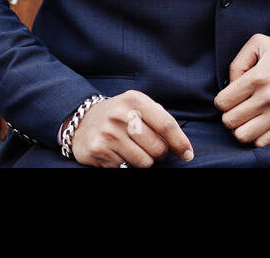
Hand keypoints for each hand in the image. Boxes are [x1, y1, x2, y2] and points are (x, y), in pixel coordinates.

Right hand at [69, 90, 193, 167]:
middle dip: (160, 153)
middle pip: (158, 147)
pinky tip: (117, 153)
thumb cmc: (119, 115)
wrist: (82, 121)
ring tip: (133, 150)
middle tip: (151, 149)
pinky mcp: (99, 150)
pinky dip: (126, 164)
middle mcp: (121, 115)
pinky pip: (125, 169)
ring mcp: (109, 133)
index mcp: (135, 100)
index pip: (166, 124)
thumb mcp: (137, 106)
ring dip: (144, 161)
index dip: (180, 142)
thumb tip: (183, 146)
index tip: (187, 154)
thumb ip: (159, 119)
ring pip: (144, 162)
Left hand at [214, 34, 269, 146]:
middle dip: (229, 115)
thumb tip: (230, 85)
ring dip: (241, 128)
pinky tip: (260, 125)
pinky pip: (262, 143)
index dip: (223, 101)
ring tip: (247, 119)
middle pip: (230, 121)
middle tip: (238, 108)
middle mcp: (268, 98)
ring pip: (243, 136)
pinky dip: (256, 137)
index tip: (231, 97)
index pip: (223, 102)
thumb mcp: (260, 43)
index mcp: (258, 77)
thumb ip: (238, 61)